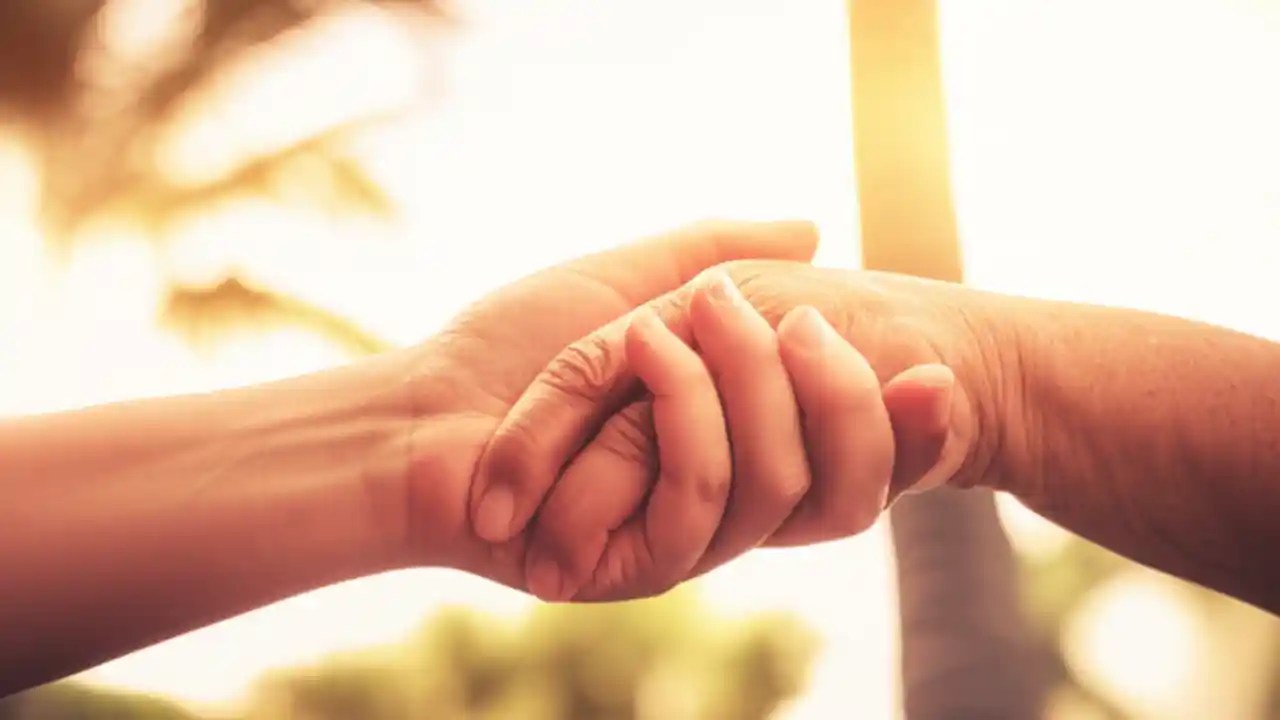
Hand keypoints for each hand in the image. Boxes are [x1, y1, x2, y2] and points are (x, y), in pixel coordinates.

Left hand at [474, 261, 993, 596]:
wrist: (421, 409)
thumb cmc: (510, 342)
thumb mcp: (625, 277)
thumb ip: (714, 249)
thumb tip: (812, 228)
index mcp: (728, 439)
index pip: (842, 444)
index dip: (891, 411)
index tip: (928, 367)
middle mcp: (713, 496)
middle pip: (830, 473)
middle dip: (834, 389)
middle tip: (800, 308)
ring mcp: (675, 535)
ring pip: (771, 483)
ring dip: (741, 384)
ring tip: (699, 311)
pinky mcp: (630, 564)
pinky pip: (695, 504)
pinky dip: (681, 414)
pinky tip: (651, 343)